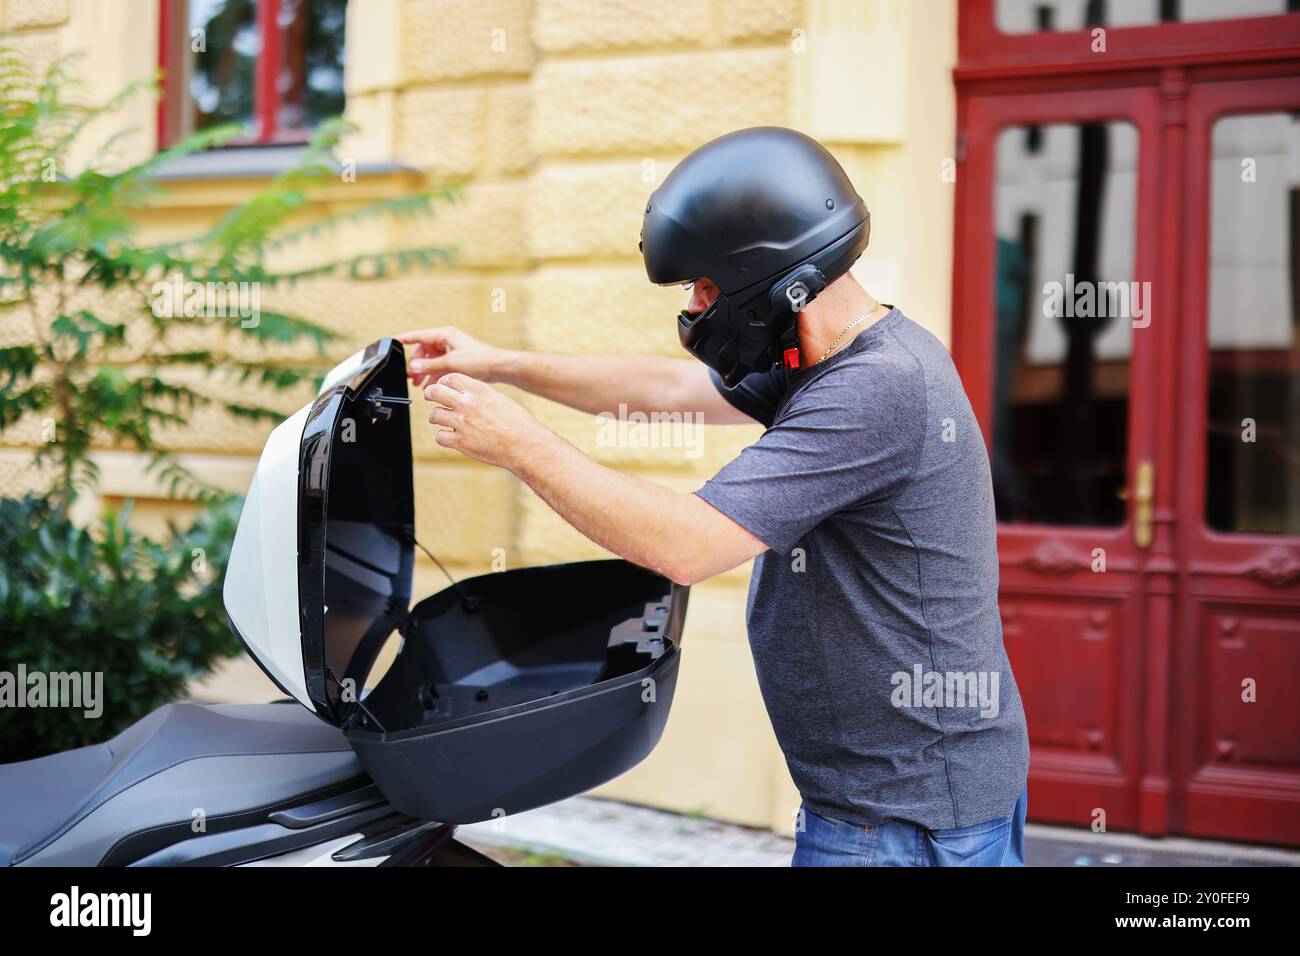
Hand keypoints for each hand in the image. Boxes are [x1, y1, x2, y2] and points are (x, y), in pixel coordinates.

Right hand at [395, 326, 508, 387]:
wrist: (498, 368)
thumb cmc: (479, 360)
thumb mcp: (451, 363)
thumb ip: (430, 366)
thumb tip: (413, 367)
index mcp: (445, 335)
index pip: (419, 336)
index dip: (404, 339)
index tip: (392, 342)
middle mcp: (447, 341)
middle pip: (424, 351)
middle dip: (417, 364)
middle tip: (411, 377)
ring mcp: (452, 350)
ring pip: (431, 360)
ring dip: (425, 371)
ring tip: (419, 384)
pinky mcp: (457, 360)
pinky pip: (440, 366)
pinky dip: (434, 375)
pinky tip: (431, 386)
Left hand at [424, 373, 549, 470]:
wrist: (524, 444)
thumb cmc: (516, 422)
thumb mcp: (498, 399)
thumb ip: (478, 394)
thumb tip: (463, 392)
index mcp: (478, 390)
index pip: (449, 378)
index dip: (443, 382)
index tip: (442, 387)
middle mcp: (467, 404)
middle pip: (435, 392)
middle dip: (431, 395)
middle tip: (432, 399)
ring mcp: (462, 423)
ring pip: (434, 415)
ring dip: (437, 418)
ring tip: (444, 421)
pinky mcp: (461, 442)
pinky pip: (439, 437)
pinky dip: (444, 437)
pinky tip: (452, 437)